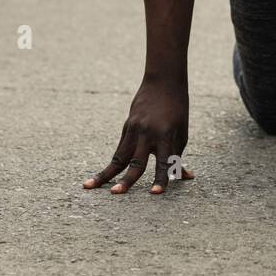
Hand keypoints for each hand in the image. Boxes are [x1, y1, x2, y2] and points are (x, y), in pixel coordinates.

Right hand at [83, 77, 191, 195]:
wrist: (163, 81)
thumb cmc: (177, 110)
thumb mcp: (181, 132)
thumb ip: (178, 156)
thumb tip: (186, 177)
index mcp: (167, 135)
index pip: (165, 162)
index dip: (161, 178)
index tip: (155, 193)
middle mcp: (149, 133)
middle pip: (137, 161)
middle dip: (127, 179)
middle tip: (116, 193)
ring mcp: (135, 129)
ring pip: (119, 156)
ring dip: (105, 173)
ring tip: (89, 186)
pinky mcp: (127, 126)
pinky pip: (119, 149)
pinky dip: (112, 164)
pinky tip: (100, 177)